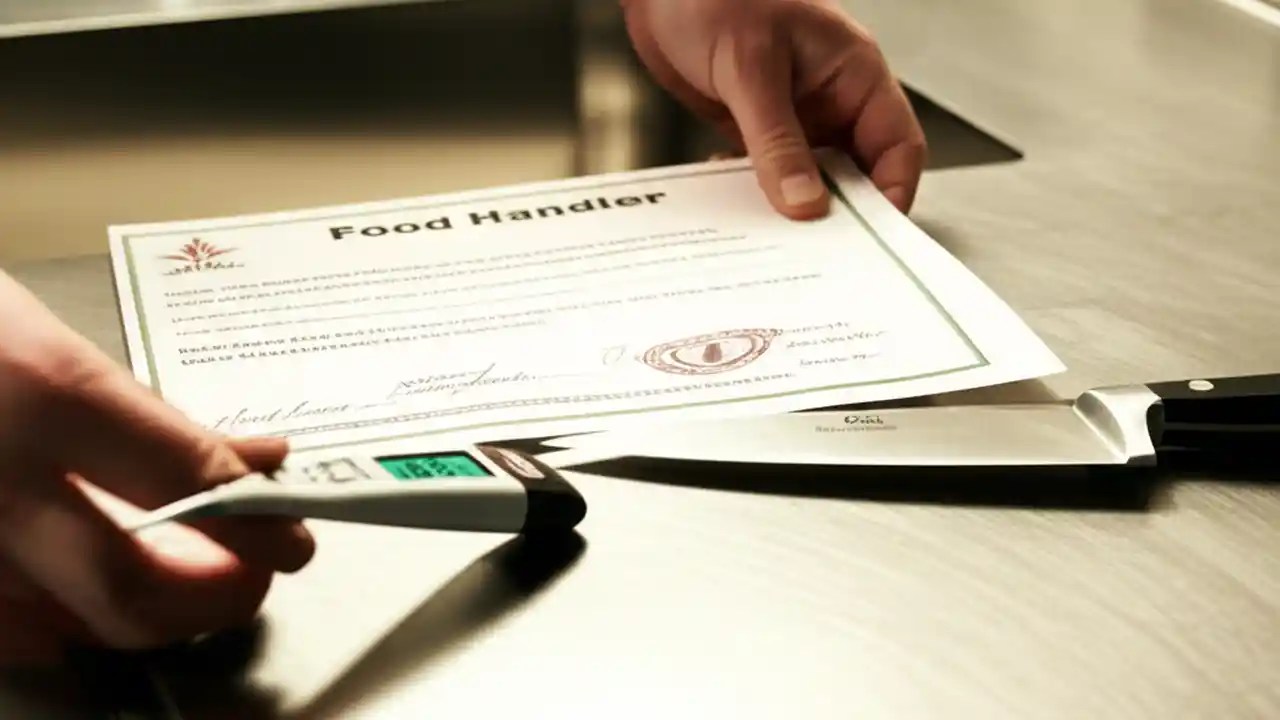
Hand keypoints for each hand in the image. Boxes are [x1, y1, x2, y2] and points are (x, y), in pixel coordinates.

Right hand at [0, 271, 314, 666]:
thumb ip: (153, 415)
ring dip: (147, 611)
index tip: (293, 538)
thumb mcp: (47, 342)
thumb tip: (259, 460)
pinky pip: (10, 635)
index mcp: (43, 391)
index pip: (182, 478)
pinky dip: (65, 624)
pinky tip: (89, 591)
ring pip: (71, 629)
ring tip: (186, 577)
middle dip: (214, 596)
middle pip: (127, 590)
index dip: (255, 522)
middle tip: (251, 577)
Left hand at [621, 0, 926, 218]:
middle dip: (841, 212)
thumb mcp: (750, 69)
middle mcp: (830, 99)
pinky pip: (767, 174)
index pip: (896, 145)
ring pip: (810, 179)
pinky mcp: (754, 127)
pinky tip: (736, 208)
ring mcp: (793, 115)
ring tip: (773, 239)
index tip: (872, 237)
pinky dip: (755, 195)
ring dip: (791, 208)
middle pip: (857, 172)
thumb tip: (805, 204)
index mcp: (854, 74)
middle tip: (818, 252)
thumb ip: (777, 141)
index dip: (892, 193)